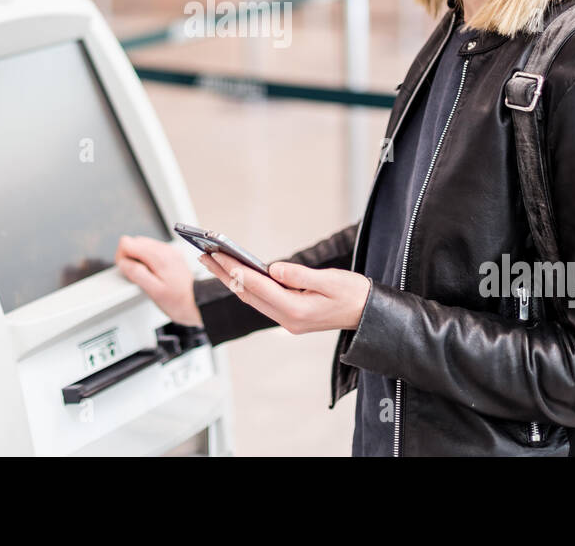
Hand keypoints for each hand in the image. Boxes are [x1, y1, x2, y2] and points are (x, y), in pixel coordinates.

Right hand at [115, 235, 202, 326]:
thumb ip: (137, 274)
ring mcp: (168, 251)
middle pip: (133, 242)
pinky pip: (151, 251)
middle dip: (129, 258)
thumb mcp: (154, 291)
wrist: (197, 302)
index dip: (122, 257)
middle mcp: (164, 250)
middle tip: (135, 276)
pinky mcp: (170, 255)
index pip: (127, 243)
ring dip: (138, 259)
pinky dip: (147, 260)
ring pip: (142, 245)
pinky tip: (152, 273)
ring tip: (145, 276)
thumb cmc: (177, 301)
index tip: (126, 270)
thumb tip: (124, 263)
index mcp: (158, 256)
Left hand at [198, 251, 371, 334]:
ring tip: (213, 263)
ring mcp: (288, 322)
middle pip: (247, 294)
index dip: (235, 268)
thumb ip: (300, 275)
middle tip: (204, 256)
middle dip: (224, 274)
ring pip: (251, 299)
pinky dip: (246, 287)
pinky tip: (236, 275)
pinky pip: (261, 302)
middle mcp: (287, 320)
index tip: (217, 253)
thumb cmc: (354, 294)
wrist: (370, 316)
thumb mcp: (331, 280)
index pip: (257, 285)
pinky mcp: (290, 318)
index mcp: (296, 310)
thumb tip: (273, 268)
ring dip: (231, 281)